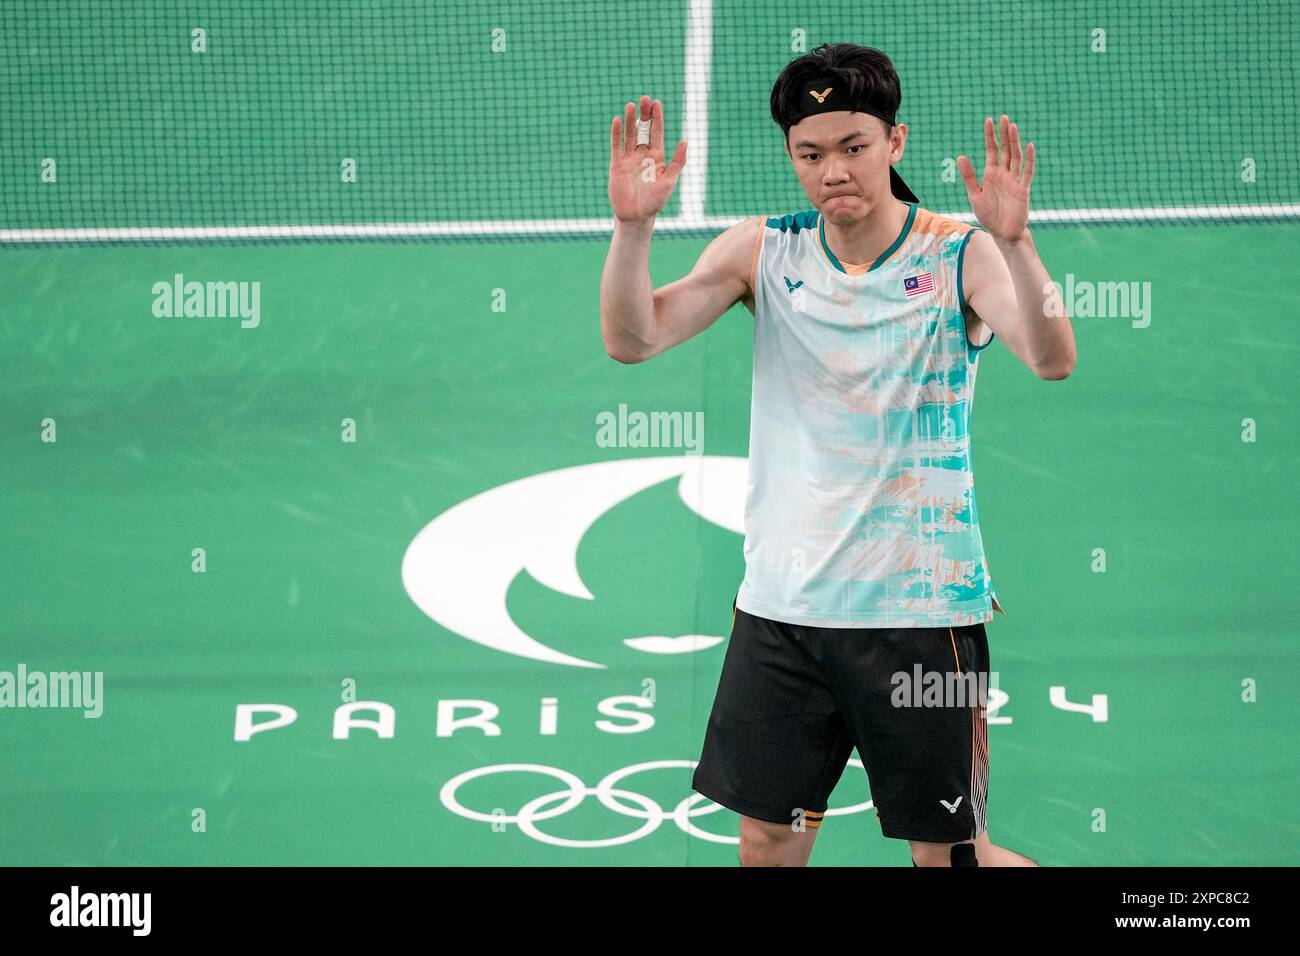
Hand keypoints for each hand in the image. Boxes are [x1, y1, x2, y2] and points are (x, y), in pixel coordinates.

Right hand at [608, 95, 687, 223]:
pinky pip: (616, 146)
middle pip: (643, 129)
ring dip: (630, 120)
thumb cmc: (655, 201)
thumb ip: (678, 161)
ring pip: (629, 135)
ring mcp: (629, 159)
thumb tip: (685, 140)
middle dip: (644, 114)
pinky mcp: (617, 165)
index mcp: (657, 157)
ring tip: (631, 105)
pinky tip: (616, 121)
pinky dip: (616, 134)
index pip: (657, 132)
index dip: (657, 118)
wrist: (636, 216)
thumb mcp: (670, 180)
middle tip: (644, 98)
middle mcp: (642, 155)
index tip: (657, 102)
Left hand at [957, 115, 1034, 242]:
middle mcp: (1004, 174)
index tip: (988, 121)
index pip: (991, 150)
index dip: (990, 136)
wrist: (1002, 232)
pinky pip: (1027, 172)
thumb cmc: (988, 215)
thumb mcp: (975, 195)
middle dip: (1004, 134)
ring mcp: (1015, 180)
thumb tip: (960, 156)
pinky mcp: (1023, 189)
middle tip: (1003, 117)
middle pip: (1005, 149)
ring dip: (1014, 142)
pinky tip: (1029, 146)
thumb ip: (969, 177)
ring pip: (1016, 157)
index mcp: (991, 174)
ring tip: (1013, 127)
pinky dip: (1029, 160)